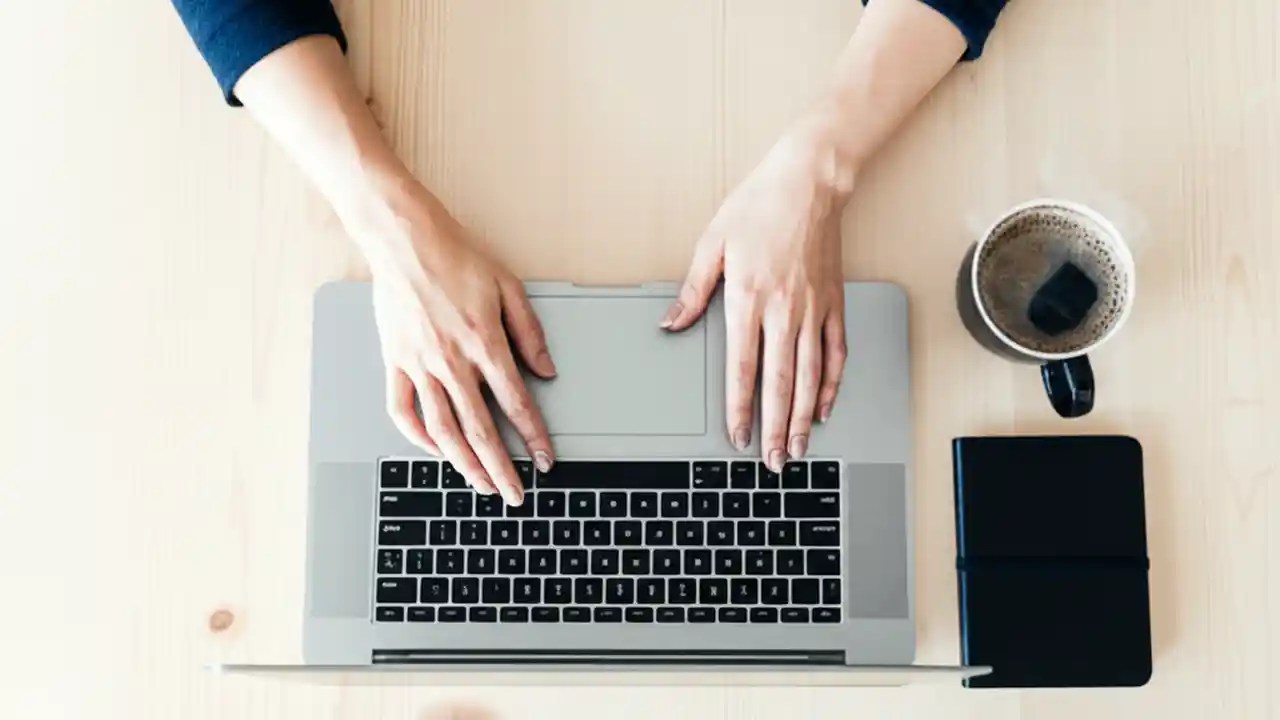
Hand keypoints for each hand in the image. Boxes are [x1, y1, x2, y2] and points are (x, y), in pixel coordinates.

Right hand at [365, 193, 556, 505]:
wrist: (404, 240)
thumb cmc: (457, 256)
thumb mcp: (509, 287)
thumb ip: (529, 333)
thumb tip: (546, 371)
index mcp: (484, 343)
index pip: (516, 404)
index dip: (533, 437)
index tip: (544, 461)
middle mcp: (451, 361)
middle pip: (480, 429)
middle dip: (500, 468)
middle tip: (514, 494)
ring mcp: (419, 364)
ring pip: (442, 429)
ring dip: (463, 464)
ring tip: (479, 485)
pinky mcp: (394, 361)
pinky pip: (402, 410)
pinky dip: (417, 437)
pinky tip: (435, 450)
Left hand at [662, 128, 850, 471]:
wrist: (810, 181)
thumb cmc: (759, 206)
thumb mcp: (712, 244)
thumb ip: (693, 291)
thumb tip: (671, 323)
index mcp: (749, 299)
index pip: (742, 369)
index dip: (739, 409)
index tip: (735, 436)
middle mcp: (785, 311)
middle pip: (779, 383)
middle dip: (774, 428)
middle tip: (772, 461)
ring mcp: (814, 310)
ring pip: (810, 377)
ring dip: (802, 418)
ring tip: (797, 448)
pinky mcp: (834, 303)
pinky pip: (836, 353)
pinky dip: (831, 384)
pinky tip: (823, 407)